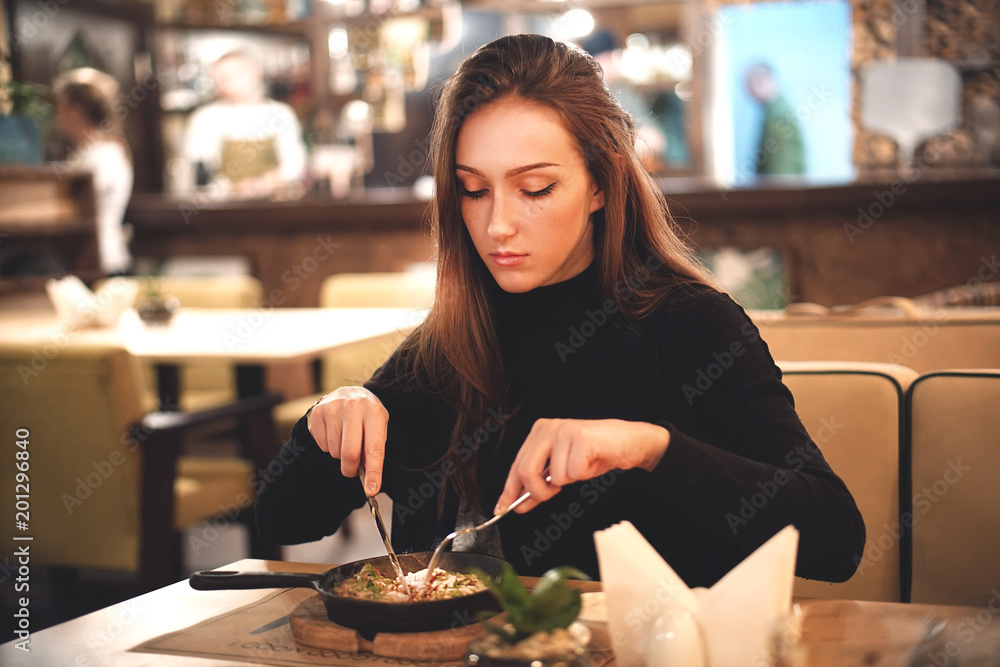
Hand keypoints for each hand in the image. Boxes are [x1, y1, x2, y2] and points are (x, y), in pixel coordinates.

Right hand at [307, 386, 387, 494]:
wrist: (348, 394)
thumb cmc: (367, 418)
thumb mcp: (377, 429)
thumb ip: (374, 453)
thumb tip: (369, 482)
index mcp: (375, 412)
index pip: (374, 448)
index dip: (373, 472)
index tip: (372, 490)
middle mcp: (354, 407)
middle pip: (349, 454)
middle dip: (350, 469)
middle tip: (352, 471)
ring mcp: (334, 408)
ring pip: (335, 451)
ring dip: (340, 455)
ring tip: (345, 440)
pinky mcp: (317, 412)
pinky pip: (322, 445)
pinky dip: (329, 446)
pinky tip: (334, 433)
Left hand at [495, 418, 669, 514]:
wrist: (628, 441)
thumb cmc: (595, 453)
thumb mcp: (562, 469)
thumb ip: (540, 483)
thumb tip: (519, 502)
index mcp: (539, 432)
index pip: (517, 465)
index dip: (509, 490)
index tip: (502, 508)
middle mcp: (548, 428)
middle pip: (526, 471)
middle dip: (538, 492)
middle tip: (552, 493)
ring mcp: (564, 431)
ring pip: (555, 476)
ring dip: (570, 480)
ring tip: (582, 466)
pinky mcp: (581, 439)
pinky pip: (574, 473)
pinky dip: (584, 474)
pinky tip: (592, 462)